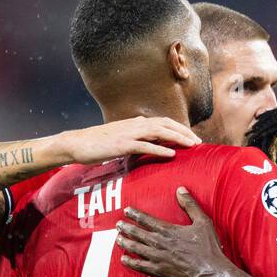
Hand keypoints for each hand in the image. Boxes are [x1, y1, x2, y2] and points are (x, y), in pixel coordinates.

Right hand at [59, 116, 200, 164]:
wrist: (77, 144)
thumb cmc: (98, 143)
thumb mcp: (121, 139)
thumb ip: (136, 139)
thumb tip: (150, 144)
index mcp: (136, 123)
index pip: (163, 122)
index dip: (180, 128)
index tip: (192, 137)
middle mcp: (135, 125)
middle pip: (166, 124)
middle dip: (184, 132)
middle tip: (199, 142)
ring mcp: (129, 134)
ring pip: (159, 132)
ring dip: (177, 138)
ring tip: (191, 145)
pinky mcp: (122, 145)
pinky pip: (145, 146)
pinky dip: (160, 149)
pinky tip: (171, 154)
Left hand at [116, 187, 225, 276]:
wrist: (211, 272)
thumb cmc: (209, 248)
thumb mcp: (203, 222)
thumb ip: (190, 205)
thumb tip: (181, 189)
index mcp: (168, 230)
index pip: (146, 220)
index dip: (135, 214)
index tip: (126, 211)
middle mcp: (159, 243)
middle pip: (137, 234)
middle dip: (126, 228)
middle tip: (118, 224)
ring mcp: (158, 258)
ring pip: (136, 249)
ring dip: (125, 243)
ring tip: (118, 239)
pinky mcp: (160, 271)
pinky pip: (141, 266)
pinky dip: (131, 262)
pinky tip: (124, 259)